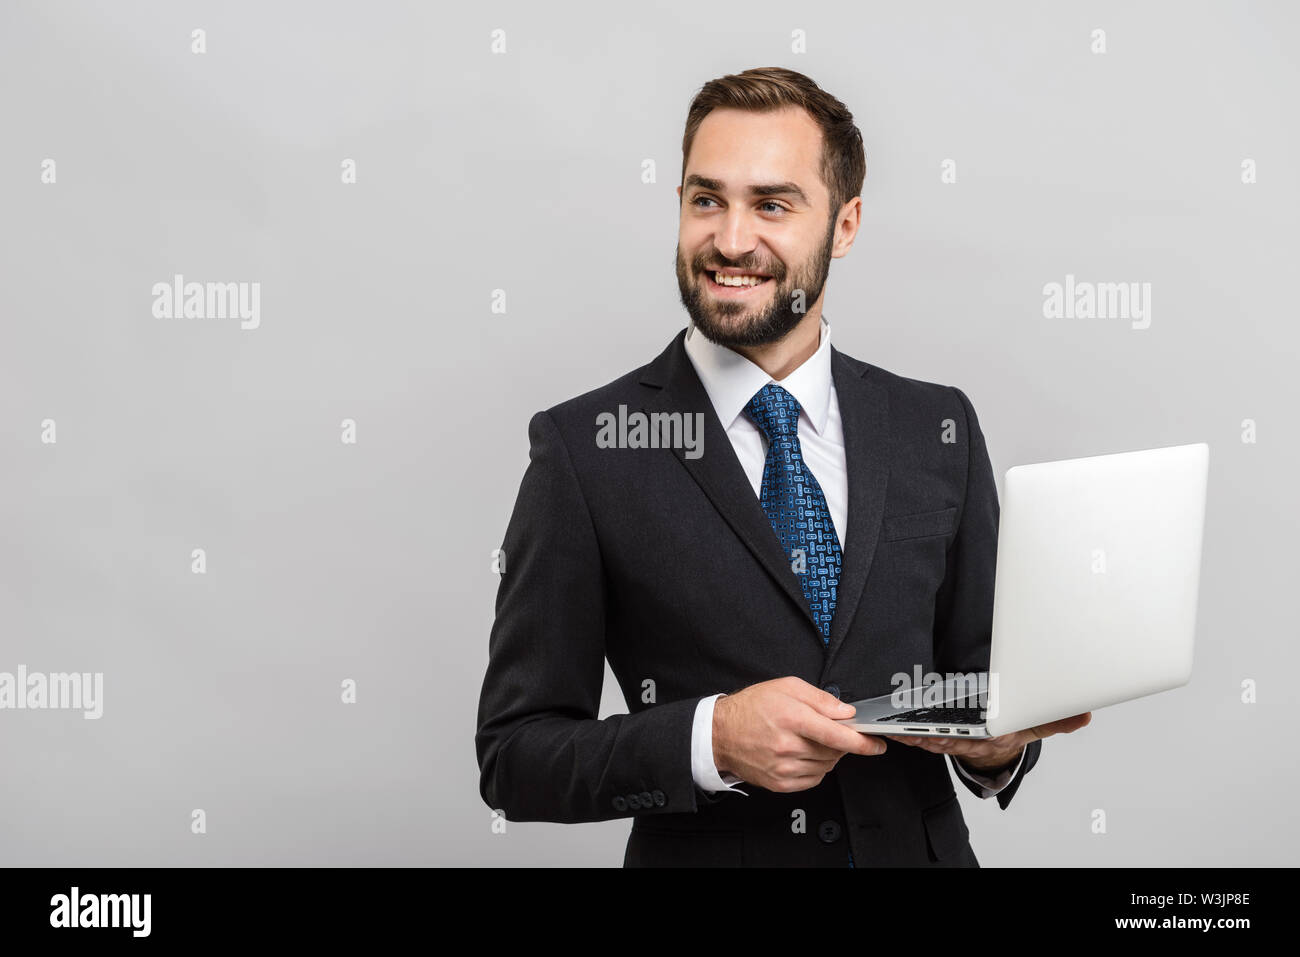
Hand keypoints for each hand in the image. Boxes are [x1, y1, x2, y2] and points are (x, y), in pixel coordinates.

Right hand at [713, 676, 885, 792]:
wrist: (721, 733)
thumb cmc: (751, 707)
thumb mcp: (786, 687)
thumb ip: (820, 698)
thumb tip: (845, 712)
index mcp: (792, 718)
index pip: (837, 735)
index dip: (862, 742)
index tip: (876, 745)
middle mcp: (788, 746)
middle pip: (834, 751)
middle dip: (840, 742)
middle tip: (826, 730)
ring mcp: (784, 768)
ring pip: (826, 766)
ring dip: (828, 755)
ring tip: (809, 740)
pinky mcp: (780, 783)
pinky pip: (814, 779)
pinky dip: (816, 768)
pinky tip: (802, 754)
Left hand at [883, 712, 1091, 773]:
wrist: (1000, 745)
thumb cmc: (1012, 729)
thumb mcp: (1036, 725)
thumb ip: (1057, 719)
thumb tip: (1084, 714)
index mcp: (992, 737)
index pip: (976, 738)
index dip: (960, 736)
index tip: (944, 733)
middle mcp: (971, 741)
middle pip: (948, 739)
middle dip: (928, 736)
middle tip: (910, 730)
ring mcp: (954, 740)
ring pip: (931, 740)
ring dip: (912, 735)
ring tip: (895, 728)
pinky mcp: (940, 737)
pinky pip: (921, 737)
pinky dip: (907, 733)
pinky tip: (893, 727)